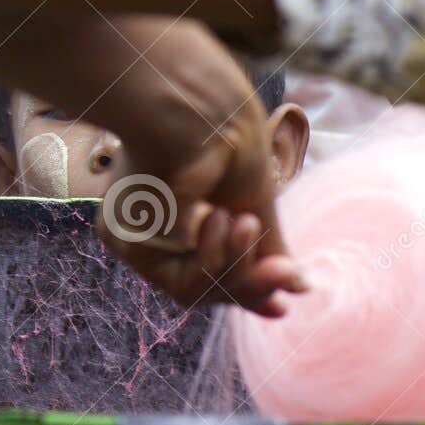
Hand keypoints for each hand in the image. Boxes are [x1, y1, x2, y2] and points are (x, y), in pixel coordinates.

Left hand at [100, 113, 305, 316]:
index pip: (214, 273)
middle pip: (205, 288)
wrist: (200, 115)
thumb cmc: (227, 147)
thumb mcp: (253, 203)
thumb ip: (268, 248)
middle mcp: (155, 235)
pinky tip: (214, 217)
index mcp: (181, 222)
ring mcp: (138, 238)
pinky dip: (207, 255)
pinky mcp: (123, 238)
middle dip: (250, 279)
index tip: (283, 308)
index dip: (251, 290)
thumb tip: (301, 288)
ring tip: (242, 221)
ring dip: (232, 262)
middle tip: (284, 269)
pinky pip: (176, 279)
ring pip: (193, 290)